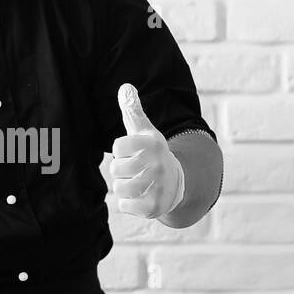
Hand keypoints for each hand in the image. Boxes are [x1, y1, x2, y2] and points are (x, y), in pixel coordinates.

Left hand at [111, 83, 184, 218]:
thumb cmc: (152, 153)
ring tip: (136, 182)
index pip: (117, 146)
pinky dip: (127, 203)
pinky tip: (139, 196)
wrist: (176, 182)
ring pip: (119, 188)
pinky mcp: (154, 206)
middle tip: (134, 169)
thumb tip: (125, 87)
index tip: (133, 151)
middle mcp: (158, 164)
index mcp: (153, 143)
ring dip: (124, 187)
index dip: (121, 150)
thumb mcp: (144, 131)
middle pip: (116, 168)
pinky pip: (124, 206)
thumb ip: (132, 109)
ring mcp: (158, 186)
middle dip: (121, 170)